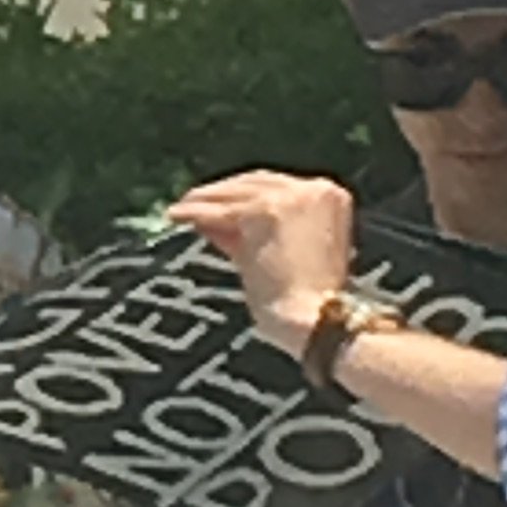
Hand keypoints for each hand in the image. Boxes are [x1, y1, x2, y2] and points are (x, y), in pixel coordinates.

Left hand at [169, 171, 355, 359]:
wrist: (320, 322)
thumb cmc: (311, 302)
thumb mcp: (291, 254)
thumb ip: (259, 232)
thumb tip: (216, 221)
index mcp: (330, 196)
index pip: (277, 188)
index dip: (245, 195)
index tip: (222, 201)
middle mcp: (312, 189)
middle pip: (254, 184)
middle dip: (223, 194)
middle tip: (196, 202)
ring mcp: (288, 198)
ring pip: (234, 195)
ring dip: (202, 201)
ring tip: (180, 209)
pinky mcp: (262, 212)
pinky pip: (218, 211)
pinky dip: (193, 213)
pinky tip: (175, 216)